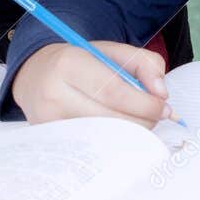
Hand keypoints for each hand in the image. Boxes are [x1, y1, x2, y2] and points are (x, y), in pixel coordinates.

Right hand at [11, 41, 174, 128]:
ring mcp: (48, 121)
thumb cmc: (81, 63)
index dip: (145, 104)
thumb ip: (145, 64)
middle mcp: (53, 94)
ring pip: (102, 138)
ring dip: (130, 134)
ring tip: (136, 121)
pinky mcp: (50, 140)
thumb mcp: (112, 52)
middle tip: (155, 118)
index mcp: (69, 63)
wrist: (35, 76)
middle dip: (142, 122)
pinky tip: (118, 132)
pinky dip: (112, 142)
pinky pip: (91, 147)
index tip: (164, 108)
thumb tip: (161, 94)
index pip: (114, 91)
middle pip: (110, 118)